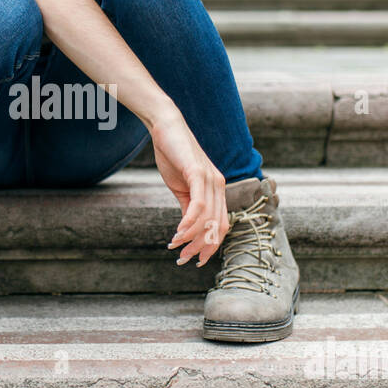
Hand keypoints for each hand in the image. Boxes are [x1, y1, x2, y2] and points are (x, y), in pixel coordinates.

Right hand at [150, 109, 229, 267]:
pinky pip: (198, 204)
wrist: (166, 128)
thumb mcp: (182, 187)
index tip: (196, 259)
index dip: (211, 245)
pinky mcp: (198, 173)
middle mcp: (219, 185)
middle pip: (216, 226)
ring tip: (176, 247)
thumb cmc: (173, 156)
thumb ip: (188, 207)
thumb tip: (188, 230)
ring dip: (191, 237)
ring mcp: (210, 179)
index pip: (221, 225)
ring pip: (207, 218)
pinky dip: (189, 221)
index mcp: (217, 190)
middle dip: (200, 247)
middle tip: (182, 259)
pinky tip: (178, 231)